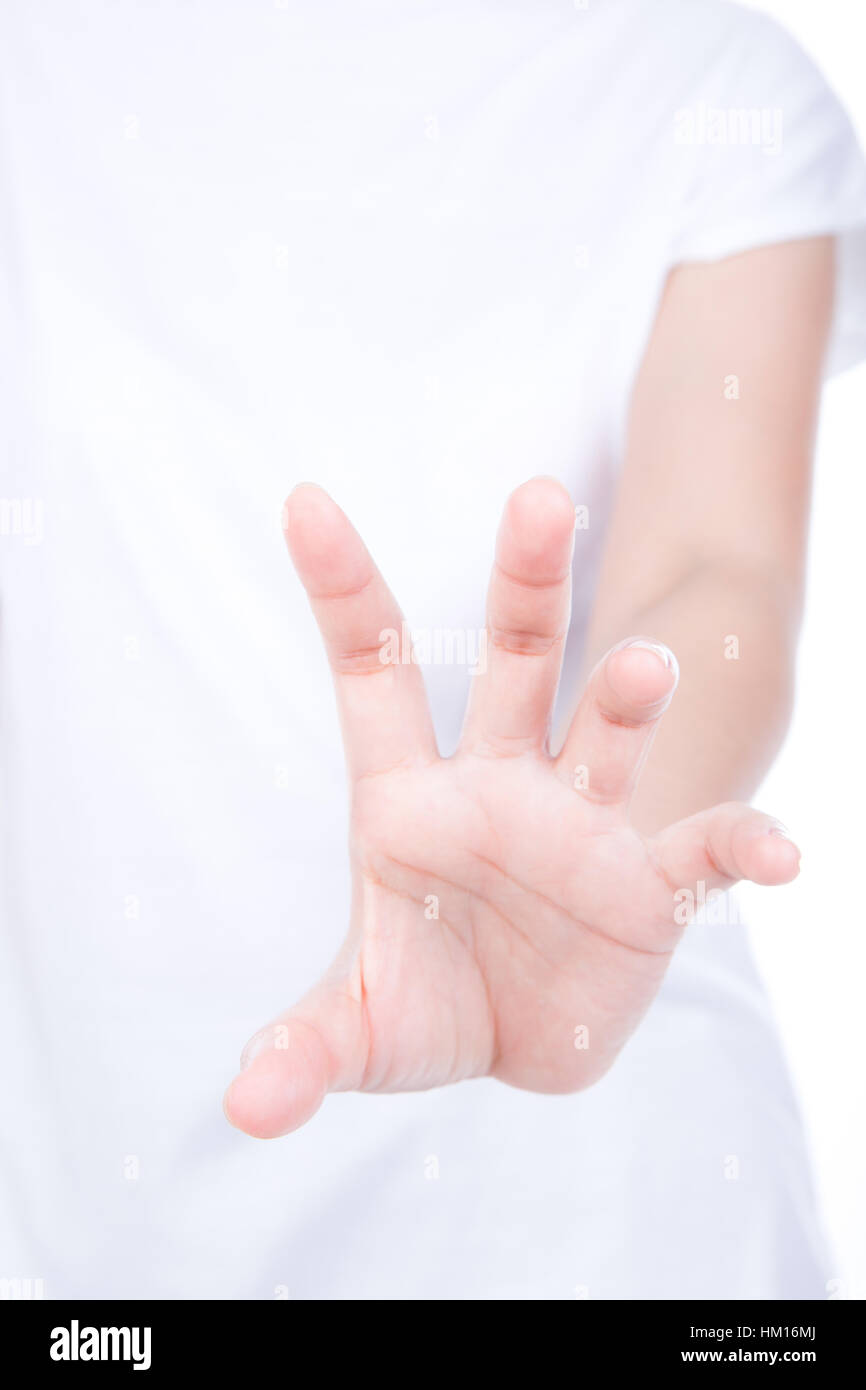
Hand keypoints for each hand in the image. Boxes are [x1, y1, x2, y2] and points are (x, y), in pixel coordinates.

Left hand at [224, 478, 798, 1137]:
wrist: (521, 1040)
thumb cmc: (428, 1003)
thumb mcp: (358, 1031)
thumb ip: (306, 1049)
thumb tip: (249, 1105)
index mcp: (410, 794)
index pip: (373, 670)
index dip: (342, 588)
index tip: (303, 501)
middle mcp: (502, 783)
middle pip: (516, 658)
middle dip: (528, 579)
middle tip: (541, 498)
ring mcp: (582, 823)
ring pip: (610, 728)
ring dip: (630, 695)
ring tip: (648, 665)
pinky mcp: (650, 883)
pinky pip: (703, 848)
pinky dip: (741, 844)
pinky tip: (779, 855)